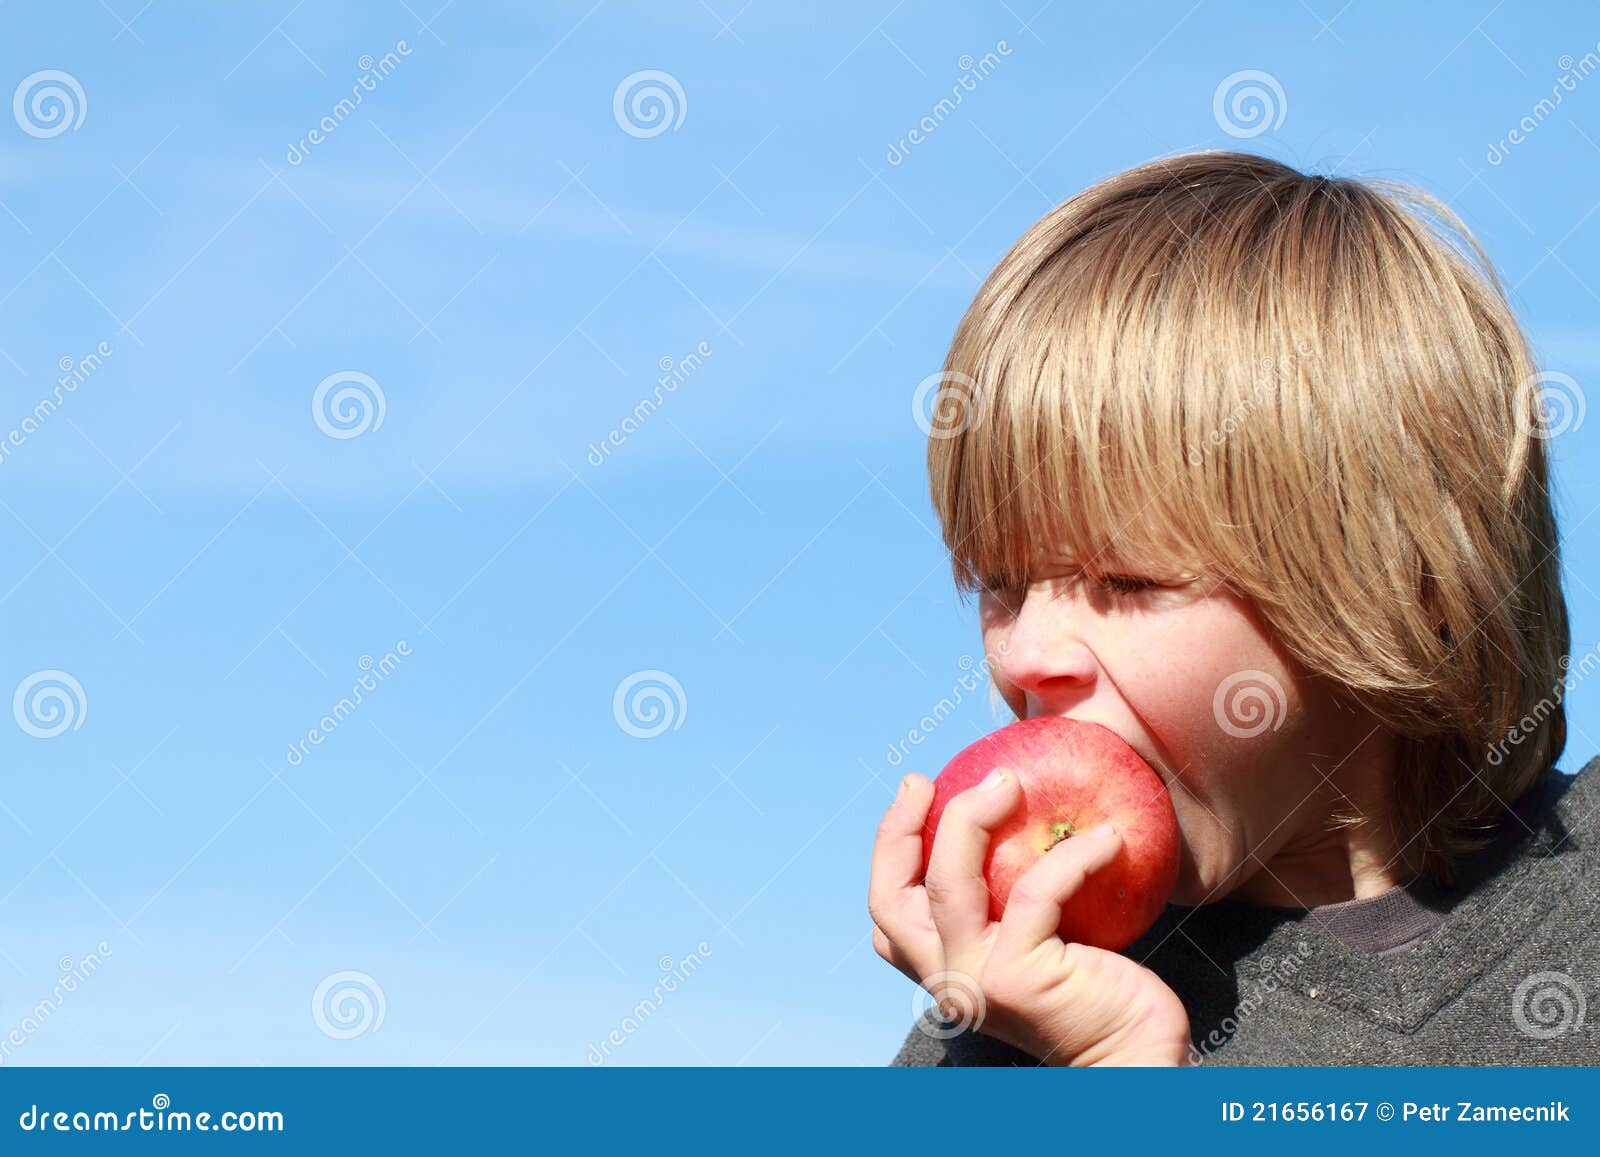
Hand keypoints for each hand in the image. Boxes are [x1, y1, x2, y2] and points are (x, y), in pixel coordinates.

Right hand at [868, 768, 1191, 1065]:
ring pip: (948, 883)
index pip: (888, 909)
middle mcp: (948, 979)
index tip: (919, 791)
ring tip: (1008, 783)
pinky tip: (1110, 837)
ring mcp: (976, 980)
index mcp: (946, 971)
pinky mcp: (1016, 978)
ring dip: (970, 818)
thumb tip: (1030, 817)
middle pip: (892, 897)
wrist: (1136, 1063)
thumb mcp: (1044, 943)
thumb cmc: (1101, 998)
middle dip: (901, 828)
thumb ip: (1020, 902)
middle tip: (931, 780)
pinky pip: (1036, 891)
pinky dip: (1072, 855)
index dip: (891, 845)